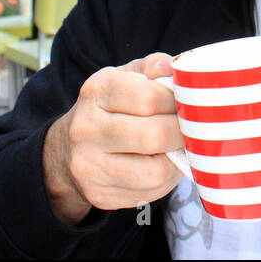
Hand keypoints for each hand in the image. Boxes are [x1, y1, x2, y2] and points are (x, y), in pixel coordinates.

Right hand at [43, 53, 183, 225]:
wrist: (68, 149)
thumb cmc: (111, 106)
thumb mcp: (126, 76)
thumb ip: (153, 67)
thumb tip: (172, 68)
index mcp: (96, 91)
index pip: (147, 97)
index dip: (177, 102)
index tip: (186, 104)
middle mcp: (86, 128)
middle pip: (153, 136)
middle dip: (182, 133)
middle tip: (192, 129)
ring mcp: (89, 165)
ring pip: (155, 171)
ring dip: (177, 160)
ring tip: (179, 148)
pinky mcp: (100, 194)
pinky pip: (149, 192)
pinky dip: (166, 180)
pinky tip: (164, 165)